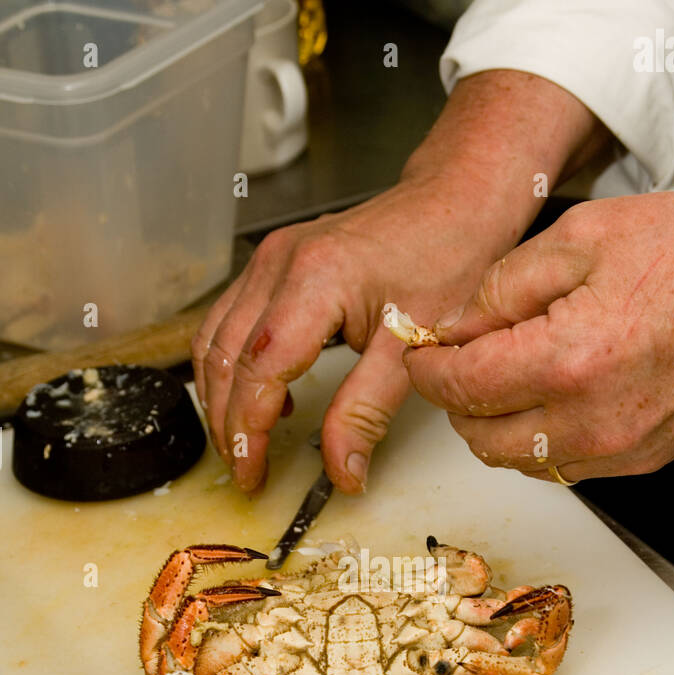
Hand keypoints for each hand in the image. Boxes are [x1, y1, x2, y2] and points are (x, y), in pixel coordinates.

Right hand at [191, 70, 605, 492]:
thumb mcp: (413, 346)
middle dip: (227, 423)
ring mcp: (272, 257)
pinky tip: (263, 396)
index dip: (248, 431)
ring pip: (216, 338)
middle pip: (224, 358)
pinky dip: (232, 365)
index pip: (257, 372)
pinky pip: (231, 319)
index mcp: (314, 281)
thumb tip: (341, 471)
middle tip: (244, 471)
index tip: (253, 474)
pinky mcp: (275, 260)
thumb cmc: (448, 256)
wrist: (458, 200)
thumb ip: (368, 411)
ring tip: (243, 443)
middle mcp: (280, 263)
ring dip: (220, 397)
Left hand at [402, 191, 673, 483]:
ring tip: (512, 373)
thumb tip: (456, 322)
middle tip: (464, 358)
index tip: (426, 349)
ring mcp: (619, 451)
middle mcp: (589, 420)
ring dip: (497, 425)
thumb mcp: (588, 235)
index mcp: (567, 359)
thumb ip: (506, 284)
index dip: (429, 366)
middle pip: (479, 438)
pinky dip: (542, 439)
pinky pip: (565, 467)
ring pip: (519, 462)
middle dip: (457, 399)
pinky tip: (556, 395)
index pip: (459, 386)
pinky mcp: (643, 463)